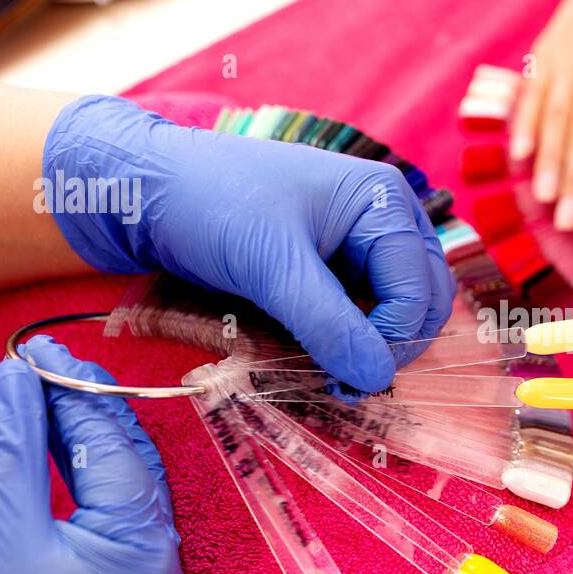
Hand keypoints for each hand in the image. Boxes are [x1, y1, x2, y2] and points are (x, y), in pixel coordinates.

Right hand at [0, 338, 183, 573]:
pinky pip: (101, 510)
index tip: (41, 353)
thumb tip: (21, 376)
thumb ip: (14, 444)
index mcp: (146, 554)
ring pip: (115, 482)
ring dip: (77, 435)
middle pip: (126, 461)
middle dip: (83, 409)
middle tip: (39, 363)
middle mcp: (157, 565)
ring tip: (38, 388)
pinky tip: (47, 437)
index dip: (79, 394)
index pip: (118, 450)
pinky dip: (73, 472)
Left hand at [42, 95, 455, 390]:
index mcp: (382, 201)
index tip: (347, 381)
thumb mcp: (271, 267)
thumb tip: (378, 378)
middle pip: (424, 300)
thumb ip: (328, 323)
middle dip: (395, 345)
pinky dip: (351, 336)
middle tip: (345, 382)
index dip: (393, 341)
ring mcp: (360, 241)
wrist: (148, 191)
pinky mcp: (333, 264)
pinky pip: (365, 308)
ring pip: (399, 309)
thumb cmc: (210, 205)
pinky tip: (318, 353)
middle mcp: (383, 218)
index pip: (418, 290)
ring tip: (331, 371)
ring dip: (374, 345)